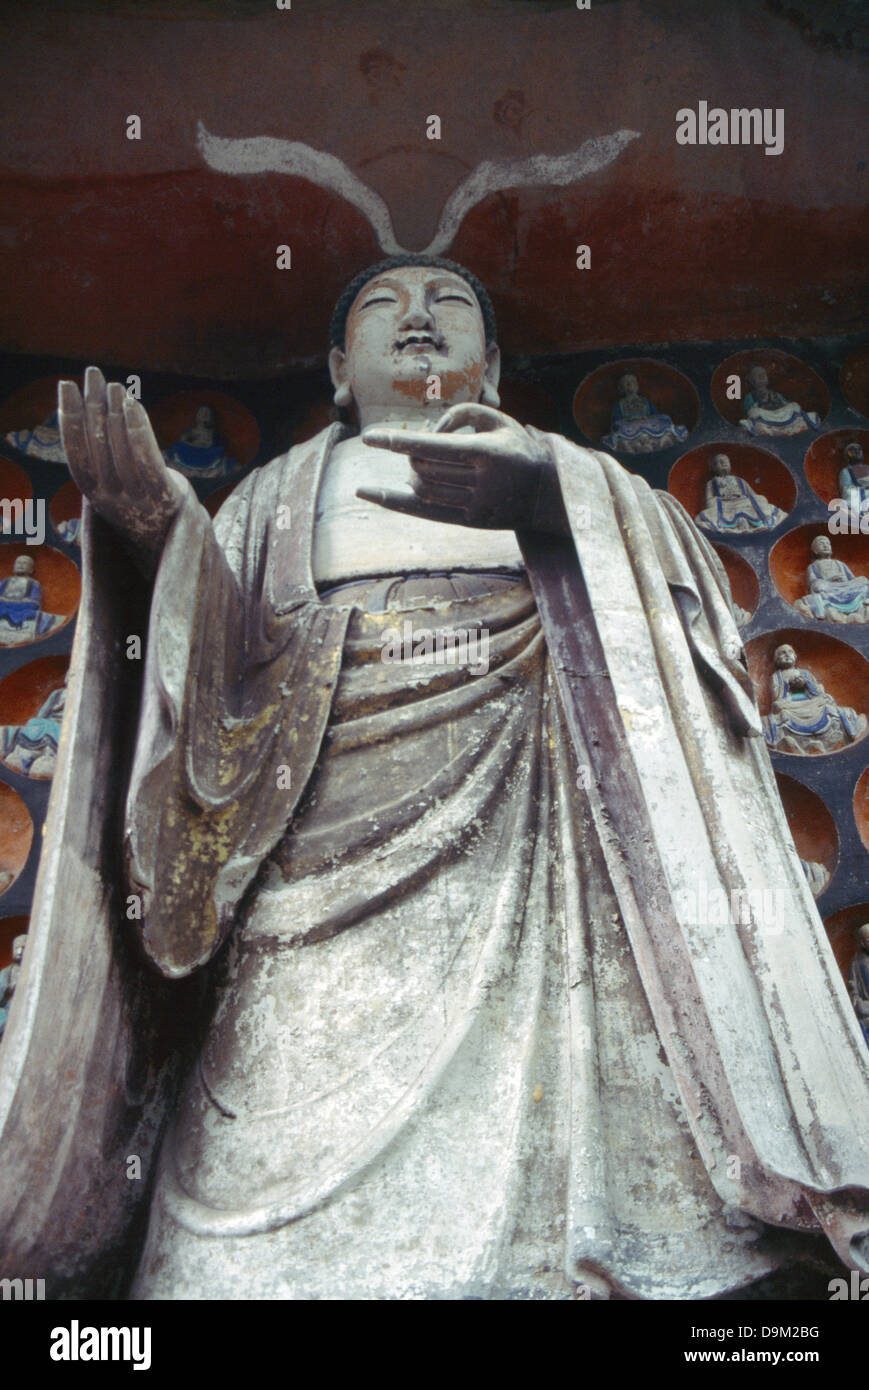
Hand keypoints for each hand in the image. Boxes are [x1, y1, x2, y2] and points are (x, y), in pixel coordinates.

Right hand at [58, 366, 187, 559]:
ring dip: (116, 412)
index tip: (66, 386)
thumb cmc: (146, 505)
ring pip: (120, 449)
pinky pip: (147, 459)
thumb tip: (95, 411)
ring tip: (115, 385)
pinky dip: (137, 430)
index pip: (76, 452)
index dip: (69, 418)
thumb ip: (106, 459)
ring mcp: (137, 500)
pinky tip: (133, 405)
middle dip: (94, 405)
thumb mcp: (119, 486)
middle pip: (98, 444)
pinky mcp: (163, 497)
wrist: (179, 545)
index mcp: (95, 496)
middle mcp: (112, 499)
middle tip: (92, 373)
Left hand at [356, 402, 561, 531]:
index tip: (368, 437)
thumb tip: (428, 432)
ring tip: (422, 465)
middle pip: (423, 468)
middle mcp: (481, 482)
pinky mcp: (471, 522)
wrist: (548, 493)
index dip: (397, 441)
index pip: (432, 446)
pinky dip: (393, 501)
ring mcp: (476, 506)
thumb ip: (461, 412)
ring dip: (413, 473)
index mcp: (487, 452)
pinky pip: (423, 512)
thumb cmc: (518, 449)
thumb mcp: (498, 419)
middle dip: (412, 454)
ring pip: (422, 488)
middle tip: (421, 448)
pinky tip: (366, 492)